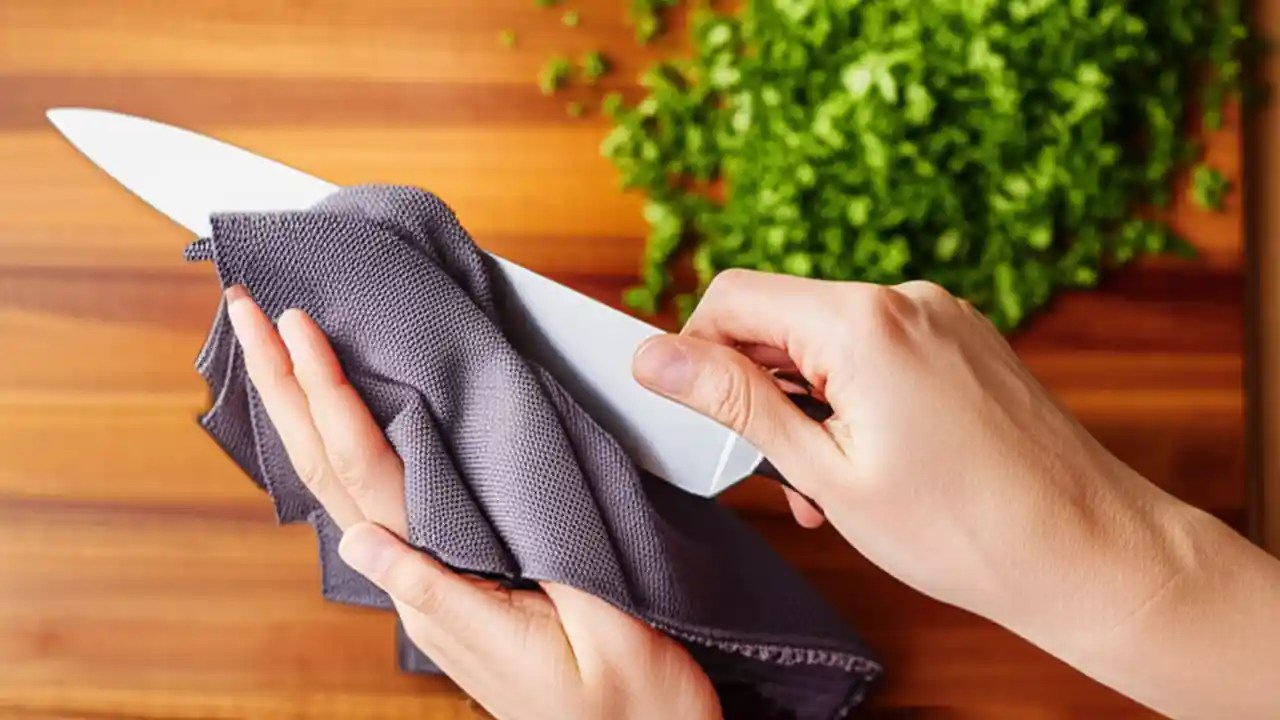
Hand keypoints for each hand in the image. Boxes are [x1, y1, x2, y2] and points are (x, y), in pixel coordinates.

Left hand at [224, 286, 719, 719]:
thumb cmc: (632, 704)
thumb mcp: (588, 642)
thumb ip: (466, 597)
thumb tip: (371, 543)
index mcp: (449, 596)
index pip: (372, 481)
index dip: (333, 401)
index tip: (302, 332)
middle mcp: (423, 588)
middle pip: (333, 477)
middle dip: (286, 391)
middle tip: (248, 313)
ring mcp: (432, 587)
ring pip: (347, 489)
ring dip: (306, 415)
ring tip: (275, 351)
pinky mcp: (454, 583)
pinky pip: (383, 504)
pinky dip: (347, 450)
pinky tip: (338, 421)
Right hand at [632, 271, 1279, 718]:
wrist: (1088, 552)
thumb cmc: (965, 527)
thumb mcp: (826, 470)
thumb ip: (734, 402)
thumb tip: (654, 357)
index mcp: (863, 320)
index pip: (733, 296)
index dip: (696, 354)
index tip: (701, 417)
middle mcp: (904, 299)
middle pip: (781, 317)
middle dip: (758, 389)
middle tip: (774, 474)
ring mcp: (941, 316)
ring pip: (828, 340)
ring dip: (806, 403)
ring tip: (829, 485)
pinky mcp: (963, 339)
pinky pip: (878, 350)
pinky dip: (853, 398)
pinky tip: (868, 462)